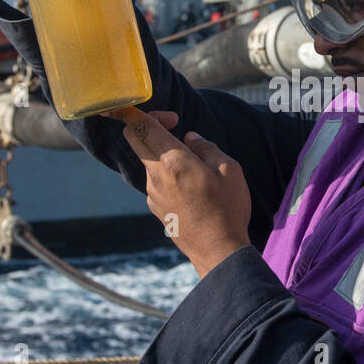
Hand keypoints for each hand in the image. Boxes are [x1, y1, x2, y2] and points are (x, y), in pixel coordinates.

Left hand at [115, 108, 252, 278]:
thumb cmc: (227, 209)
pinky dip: (167, 175)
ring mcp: (152, 193)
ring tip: (195, 167)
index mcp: (173, 161)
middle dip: (148, 127)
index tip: (171, 116)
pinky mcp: (155, 207)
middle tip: (174, 128)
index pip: (141, 126)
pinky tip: (191, 188)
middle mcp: (155, 175)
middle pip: (134, 140)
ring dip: (163, 154)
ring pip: (147, 161)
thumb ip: (206, 147)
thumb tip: (190, 138)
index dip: (146, 112)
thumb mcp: (229, 169)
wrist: (218, 251)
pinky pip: (155, 181)